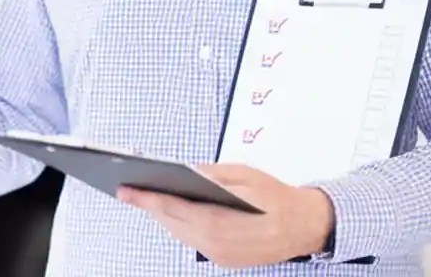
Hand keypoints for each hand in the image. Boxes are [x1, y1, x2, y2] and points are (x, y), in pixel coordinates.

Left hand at [117, 164, 333, 268]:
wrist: (305, 227)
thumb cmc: (278, 198)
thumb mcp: (245, 175)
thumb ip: (212, 173)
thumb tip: (185, 170)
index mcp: (217, 222)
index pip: (171, 208)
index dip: (145, 198)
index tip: (125, 189)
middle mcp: (214, 244)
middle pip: (171, 223)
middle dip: (151, 206)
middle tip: (130, 189)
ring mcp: (218, 255)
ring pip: (180, 234)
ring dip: (165, 216)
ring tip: (148, 198)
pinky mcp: (224, 260)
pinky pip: (193, 241)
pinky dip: (182, 226)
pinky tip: (175, 212)